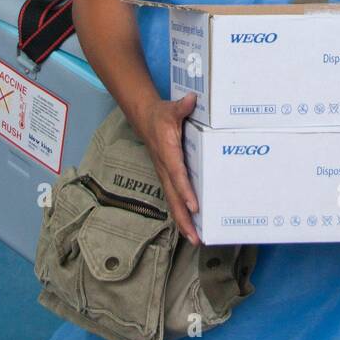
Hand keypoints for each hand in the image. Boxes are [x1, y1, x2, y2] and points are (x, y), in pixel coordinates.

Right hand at [138, 94, 200, 244]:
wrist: (144, 118)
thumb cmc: (160, 115)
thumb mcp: (171, 108)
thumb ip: (183, 106)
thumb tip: (192, 100)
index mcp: (168, 152)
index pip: (177, 175)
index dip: (186, 191)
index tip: (195, 206)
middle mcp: (165, 168)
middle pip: (174, 198)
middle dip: (184, 218)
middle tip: (196, 237)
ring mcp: (164, 175)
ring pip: (173, 202)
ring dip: (183, 221)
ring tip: (196, 239)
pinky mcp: (166, 177)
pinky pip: (173, 198)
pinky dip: (181, 213)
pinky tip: (190, 226)